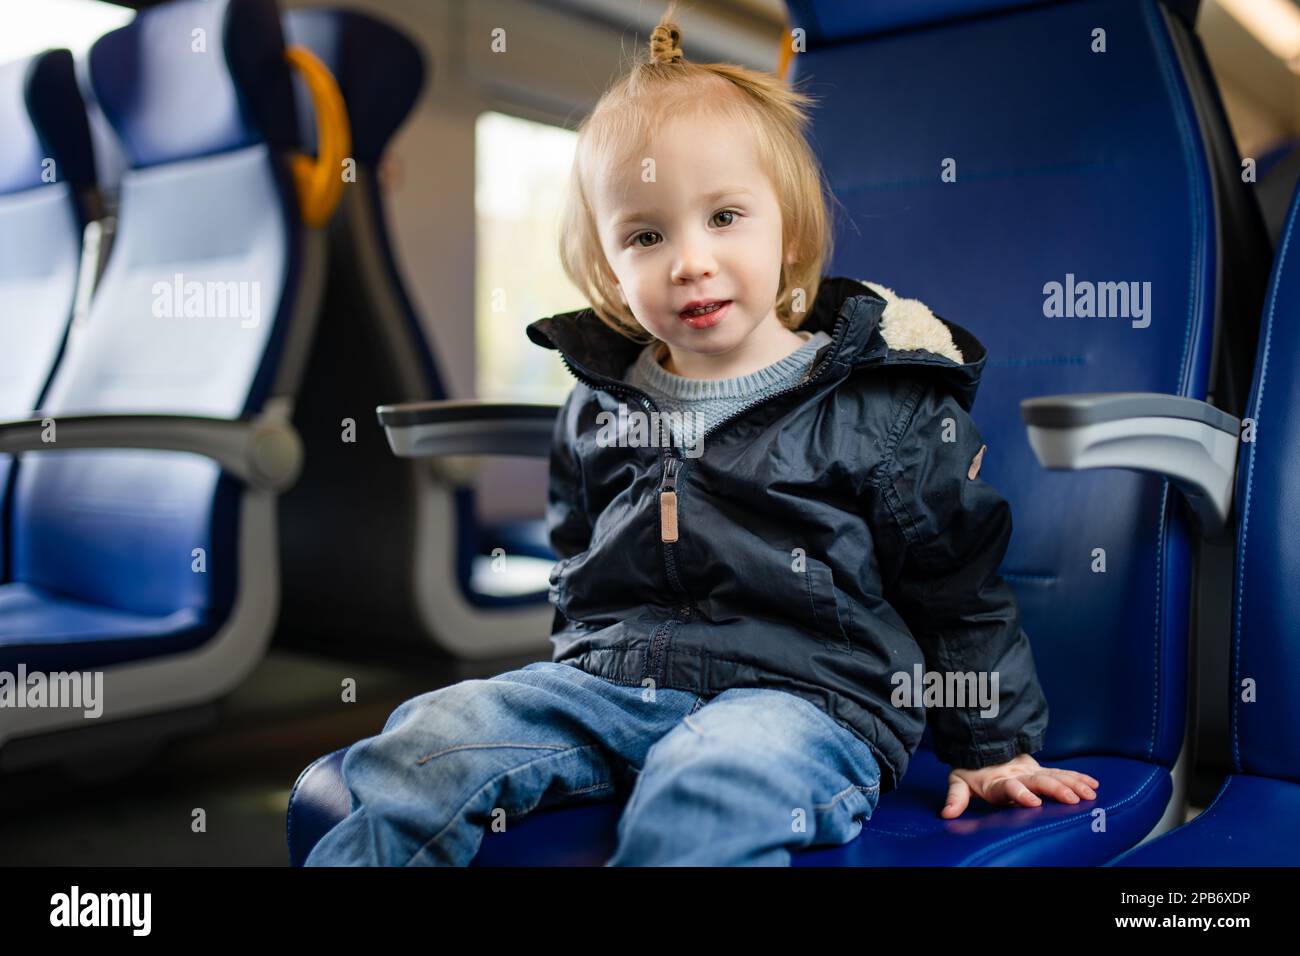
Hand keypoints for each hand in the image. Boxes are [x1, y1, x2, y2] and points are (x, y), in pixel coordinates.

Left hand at [940, 753, 1097, 817]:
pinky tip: (1093, 784)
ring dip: (1072, 784)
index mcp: (998, 781)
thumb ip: (955, 798)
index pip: (1009, 787)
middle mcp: (1017, 775)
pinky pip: (1062, 773)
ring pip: (1054, 776)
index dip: (1020, 793)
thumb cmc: (971, 769)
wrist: (981, 744)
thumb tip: (947, 814)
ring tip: (1089, 793)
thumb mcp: (959, 781)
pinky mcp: (1041, 770)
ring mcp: (1031, 771)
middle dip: (1055, 789)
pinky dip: (1078, 777)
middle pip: (1038, 781)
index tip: (1032, 801)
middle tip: (1072, 799)